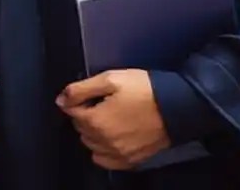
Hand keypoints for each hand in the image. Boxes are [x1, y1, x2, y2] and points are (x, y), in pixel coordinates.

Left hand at [56, 69, 170, 169]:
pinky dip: (103, 150)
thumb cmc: (144, 89)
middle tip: (103, 102)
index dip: (79, 99)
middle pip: (80, 127)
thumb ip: (80, 89)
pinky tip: (111, 137)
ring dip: (93, 131)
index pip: (71, 110)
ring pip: (90, 143)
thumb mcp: (110, 79)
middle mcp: (103, 141)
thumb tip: (61, 100)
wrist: (179, 106)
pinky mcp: (131, 160)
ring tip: (110, 118)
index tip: (92, 93)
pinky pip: (105, 160)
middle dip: (86, 114)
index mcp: (95, 121)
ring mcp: (118, 153)